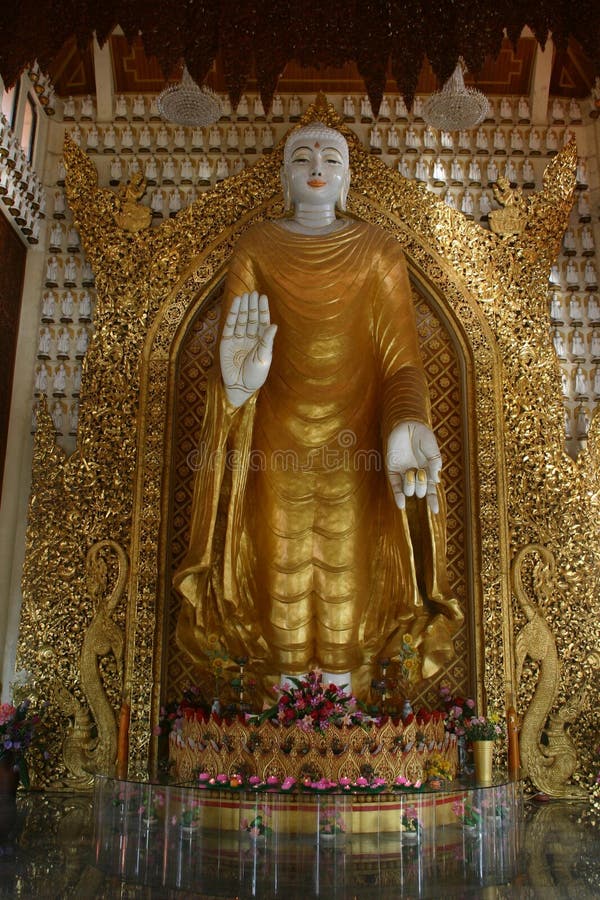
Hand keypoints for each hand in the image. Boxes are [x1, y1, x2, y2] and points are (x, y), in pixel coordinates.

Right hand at [219, 291, 276, 406]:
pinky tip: (235, 304)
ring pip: (241, 319)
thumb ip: (267, 342)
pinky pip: (230, 325)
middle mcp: (250, 337)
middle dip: (252, 305)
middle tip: (253, 292)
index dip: (263, 309)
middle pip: (251, 318)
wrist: (239, 387)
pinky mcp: (226, 341)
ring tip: (244, 295)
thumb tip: (274, 325)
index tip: (263, 297)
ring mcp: (238, 338)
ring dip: (243, 307)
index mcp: (262, 341)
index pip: (263, 322)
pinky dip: (233, 314)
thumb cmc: (255, 376)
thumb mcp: (264, 359)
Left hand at [386, 421, 441, 513]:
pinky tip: (401, 505)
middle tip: (421, 472)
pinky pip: (395, 486)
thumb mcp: (432, 448)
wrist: (405, 425)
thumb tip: (436, 481)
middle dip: (422, 486)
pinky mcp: (393, 470)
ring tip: (412, 472)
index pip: (431, 489)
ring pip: (409, 490)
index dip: (433, 500)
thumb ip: (435, 463)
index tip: (435, 511)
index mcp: (428, 470)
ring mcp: (404, 473)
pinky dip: (398, 496)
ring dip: (412, 486)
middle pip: (420, 490)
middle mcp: (416, 474)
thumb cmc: (421, 434)